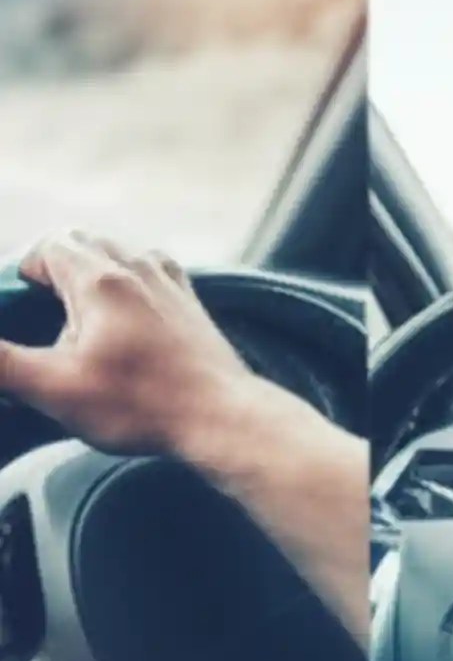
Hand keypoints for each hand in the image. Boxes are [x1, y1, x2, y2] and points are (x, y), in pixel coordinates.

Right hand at [0, 230, 261, 455]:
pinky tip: (125, 324)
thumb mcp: (54, 388)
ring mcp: (171, 282)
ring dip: (92, 275)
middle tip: (44, 316)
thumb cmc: (142, 404)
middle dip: (55, 270)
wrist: (222, 417)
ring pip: (119, 254)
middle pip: (83, 242)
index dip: (24, 274)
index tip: (20, 310)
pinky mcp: (191, 302)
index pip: (48, 246)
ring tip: (81, 322)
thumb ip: (2, 362)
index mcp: (102, 278)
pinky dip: (129, 285)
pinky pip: (150, 273)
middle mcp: (140, 267)